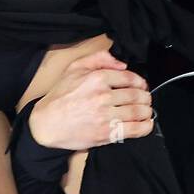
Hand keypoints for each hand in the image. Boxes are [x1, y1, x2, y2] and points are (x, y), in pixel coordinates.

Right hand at [29, 49, 154, 149]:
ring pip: (138, 111)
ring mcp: (105, 116)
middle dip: (145, 96)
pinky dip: (145, 126)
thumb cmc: (60, 96)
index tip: (142, 86)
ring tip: (146, 110)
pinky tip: (146, 123)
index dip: (140, 82)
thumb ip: (98, 59)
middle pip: (136, 95)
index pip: (129, 78)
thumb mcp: (74, 69)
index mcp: (97, 79)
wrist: (46, 124)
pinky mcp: (106, 134)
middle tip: (145, 98)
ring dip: (147, 110)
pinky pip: (135, 130)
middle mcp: (103, 96)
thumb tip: (121, 63)